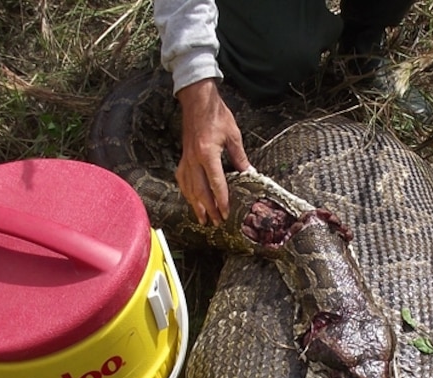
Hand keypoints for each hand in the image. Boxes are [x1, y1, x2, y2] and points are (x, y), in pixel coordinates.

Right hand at [175, 79, 250, 224]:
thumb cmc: (216, 115)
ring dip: (196, 205)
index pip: (215, 183)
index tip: (226, 212)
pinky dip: (187, 192)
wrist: (197, 101)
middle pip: (200, 190)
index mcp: (207, 153)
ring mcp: (186, 159)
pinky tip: (191, 199)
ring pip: (189, 188)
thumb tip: (250, 174)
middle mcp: (194, 159)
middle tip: (216, 222)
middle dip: (209, 208)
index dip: (221, 199)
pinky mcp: (183, 157)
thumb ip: (240, 157)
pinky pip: (182, 179)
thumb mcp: (233, 135)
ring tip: (202, 218)